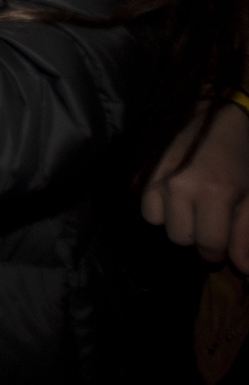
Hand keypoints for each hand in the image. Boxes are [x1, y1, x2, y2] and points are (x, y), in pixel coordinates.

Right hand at [142, 99, 248, 272]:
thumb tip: (242, 268)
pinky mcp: (146, 169)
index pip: (208, 244)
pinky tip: (175, 199)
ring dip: (176, 222)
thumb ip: (246, 233)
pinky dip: (159, 207)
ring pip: (158, 222)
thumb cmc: (245, 158)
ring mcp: (159, 176)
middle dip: (198, 237)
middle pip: (180, 237)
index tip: (226, 245)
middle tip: (212, 225)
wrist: (224, 115)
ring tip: (193, 211)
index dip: (219, 251)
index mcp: (214, 193)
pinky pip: (145, 203)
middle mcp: (180, 186)